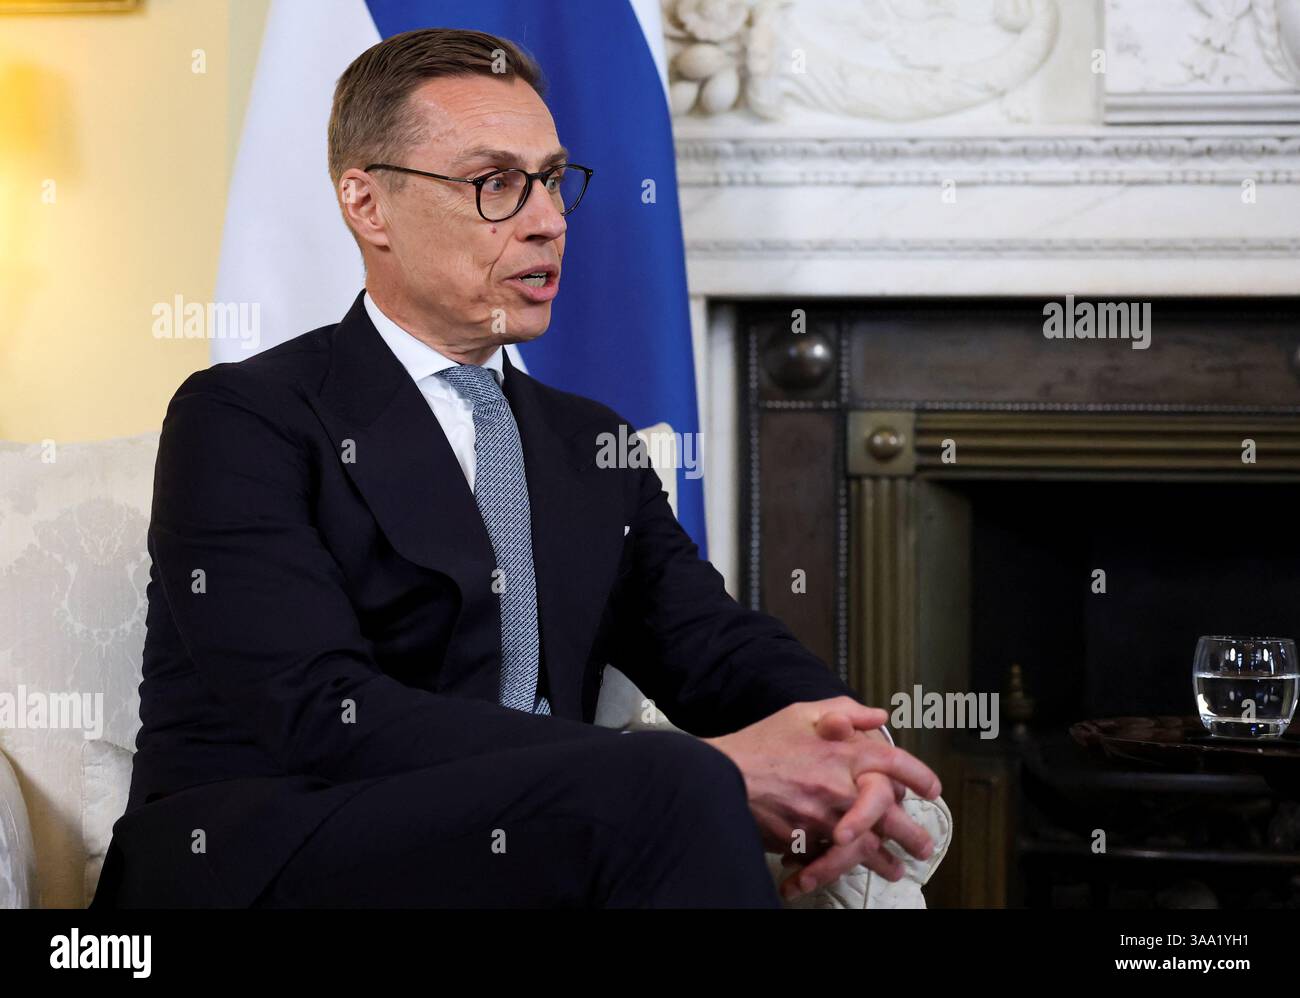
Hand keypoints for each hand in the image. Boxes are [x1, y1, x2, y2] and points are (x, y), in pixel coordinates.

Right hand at [702, 697, 940, 898]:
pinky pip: (833, 859)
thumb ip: (844, 710)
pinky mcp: (806, 839)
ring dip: (886, 860)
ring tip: (896, 869)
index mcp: (846, 751)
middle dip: (913, 834)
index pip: (896, 763)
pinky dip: (844, 868)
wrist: (722, 772)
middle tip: (923, 846)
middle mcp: (841, 785)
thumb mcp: (802, 713)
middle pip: (892, 815)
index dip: (919, 776)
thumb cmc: (761, 742)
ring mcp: (825, 816)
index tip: (932, 790)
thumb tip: (878, 716)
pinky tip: (853, 873)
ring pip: (869, 846)